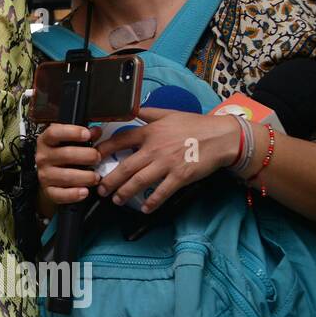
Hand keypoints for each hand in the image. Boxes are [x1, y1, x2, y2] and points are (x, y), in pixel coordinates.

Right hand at [35, 123, 102, 207]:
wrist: (52, 177)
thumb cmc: (64, 156)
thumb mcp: (71, 142)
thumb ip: (85, 135)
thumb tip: (96, 131)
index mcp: (46, 141)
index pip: (54, 133)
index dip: (72, 132)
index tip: (87, 134)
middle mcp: (43, 157)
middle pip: (65, 154)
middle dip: (87, 156)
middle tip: (98, 158)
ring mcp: (44, 175)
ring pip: (66, 176)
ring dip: (85, 177)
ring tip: (96, 177)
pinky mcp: (48, 191)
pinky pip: (61, 194)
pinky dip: (75, 194)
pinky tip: (85, 191)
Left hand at [94, 107, 239, 212]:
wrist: (222, 137)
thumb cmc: (196, 125)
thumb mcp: (168, 113)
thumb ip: (148, 112)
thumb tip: (132, 108)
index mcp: (150, 132)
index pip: (120, 140)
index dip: (104, 150)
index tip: (93, 158)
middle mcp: (155, 148)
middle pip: (126, 166)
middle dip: (110, 180)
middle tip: (100, 189)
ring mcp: (167, 164)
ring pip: (139, 181)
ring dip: (125, 192)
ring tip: (116, 199)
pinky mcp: (181, 176)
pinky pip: (162, 191)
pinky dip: (152, 201)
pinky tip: (145, 208)